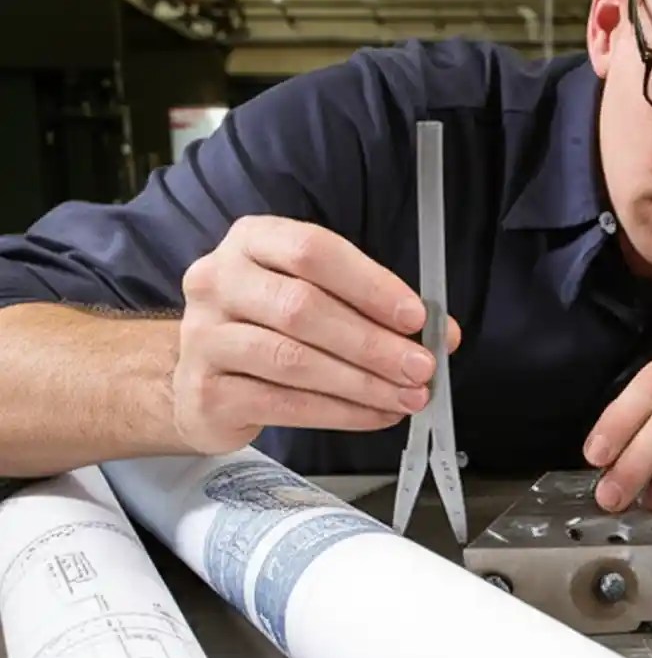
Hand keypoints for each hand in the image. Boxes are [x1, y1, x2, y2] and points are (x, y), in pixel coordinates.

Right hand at [173, 215, 460, 453]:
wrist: (202, 377)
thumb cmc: (271, 326)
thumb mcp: (317, 296)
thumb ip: (374, 307)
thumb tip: (442, 333)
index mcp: (253, 242)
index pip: (313, 250)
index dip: (369, 284)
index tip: (414, 316)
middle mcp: (219, 281)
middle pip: (302, 308)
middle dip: (372, 342)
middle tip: (420, 367)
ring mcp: (205, 337)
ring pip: (293, 360)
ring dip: (361, 383)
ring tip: (407, 396)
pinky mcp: (206, 392)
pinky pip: (283, 404)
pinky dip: (340, 413)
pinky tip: (375, 415)